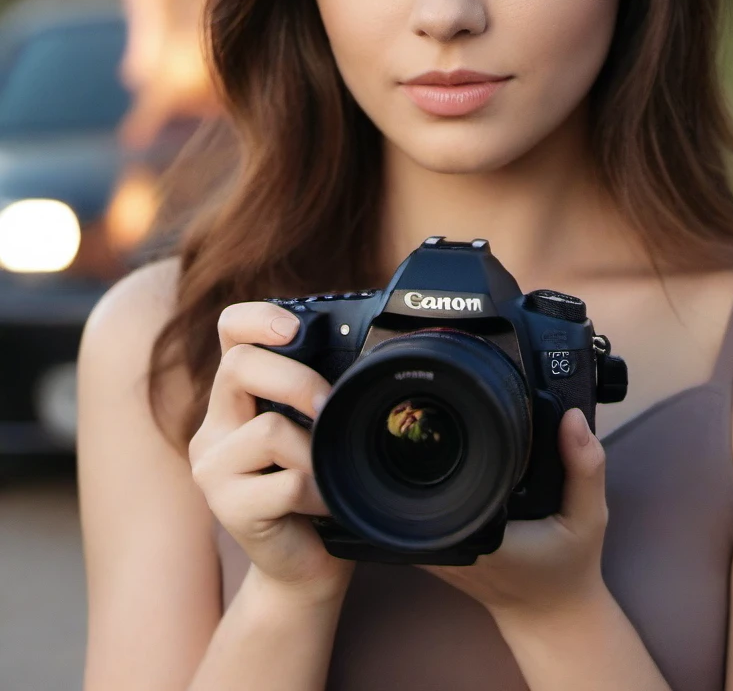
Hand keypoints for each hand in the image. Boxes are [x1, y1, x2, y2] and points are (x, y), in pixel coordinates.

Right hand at [188, 301, 353, 606]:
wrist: (307, 566)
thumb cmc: (319, 487)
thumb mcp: (319, 427)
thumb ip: (321, 390)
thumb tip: (368, 349)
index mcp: (238, 393)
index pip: (230, 330)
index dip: (259, 317)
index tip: (297, 330)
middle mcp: (215, 422)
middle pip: (239, 366)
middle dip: (298, 381)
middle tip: (329, 406)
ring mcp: (212, 465)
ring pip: (268, 428)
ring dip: (314, 451)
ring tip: (325, 472)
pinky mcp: (225, 506)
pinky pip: (284, 483)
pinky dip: (317, 492)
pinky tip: (322, 505)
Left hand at [419, 408, 607, 621]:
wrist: (550, 614)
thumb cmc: (570, 566)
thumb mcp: (589, 517)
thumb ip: (584, 468)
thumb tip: (570, 416)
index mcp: (485, 537)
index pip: (448, 478)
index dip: (449, 441)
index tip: (463, 414)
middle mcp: (452, 546)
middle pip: (426, 481)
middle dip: (438, 446)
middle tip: (455, 416)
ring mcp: (437, 555)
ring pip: (417, 497)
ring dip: (429, 468)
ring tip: (446, 436)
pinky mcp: (435, 555)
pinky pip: (421, 512)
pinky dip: (432, 490)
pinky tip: (446, 469)